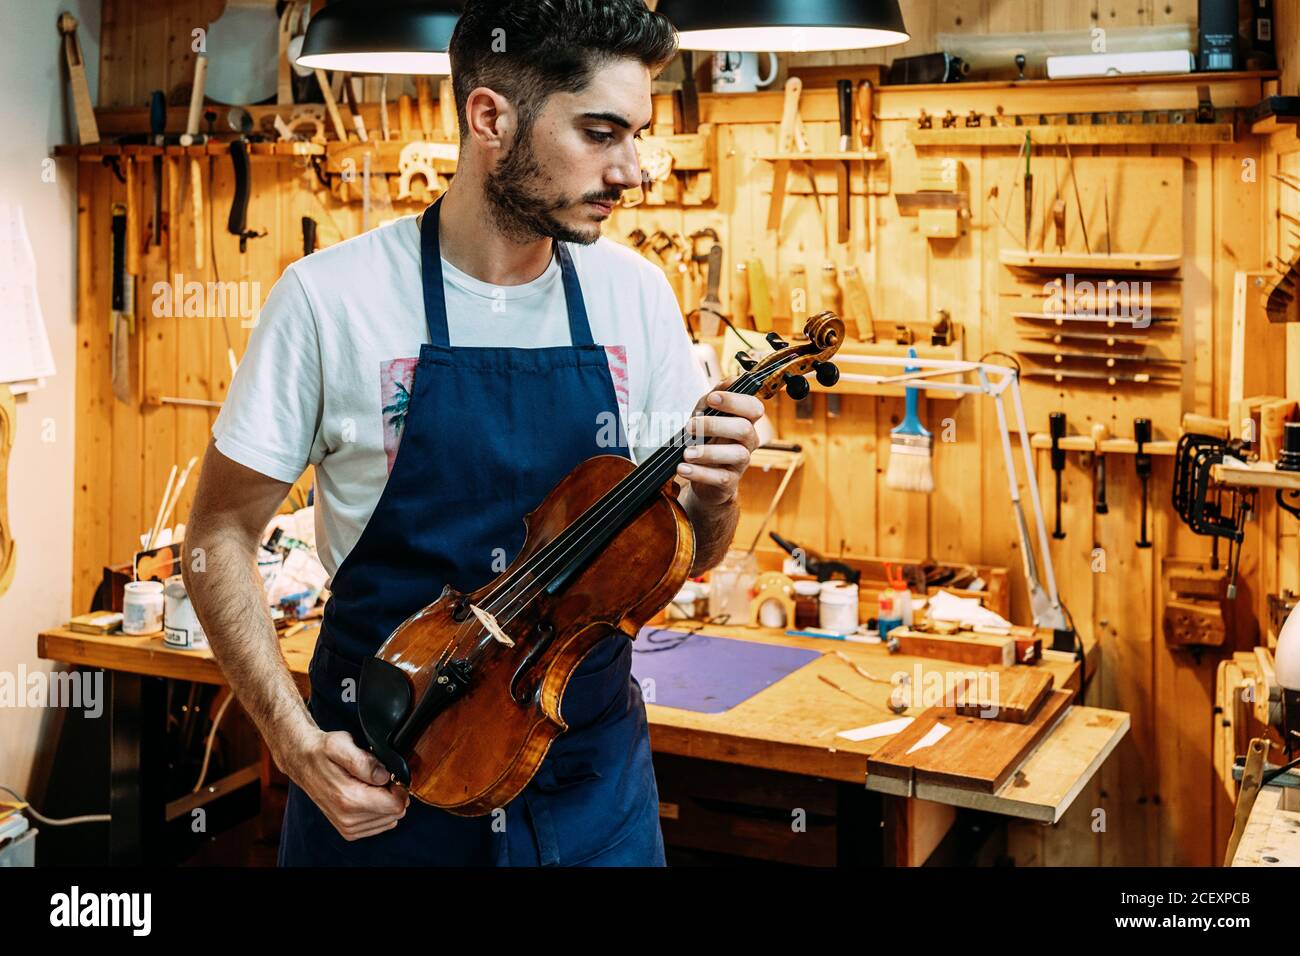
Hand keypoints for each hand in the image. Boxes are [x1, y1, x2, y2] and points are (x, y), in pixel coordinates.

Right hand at [280, 726, 408, 841]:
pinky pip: (379, 825)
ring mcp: (347, 827)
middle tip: (377, 776)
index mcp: (349, 799)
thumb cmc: (322, 751)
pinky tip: (368, 795)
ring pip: (389, 820)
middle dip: (393, 794)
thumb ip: (364, 762)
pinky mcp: (348, 830)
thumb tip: (385, 776)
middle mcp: (348, 819)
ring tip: (369, 785)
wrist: (302, 762)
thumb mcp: (341, 745)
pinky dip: (379, 811)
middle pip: (394, 813)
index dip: (400, 787)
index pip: (396, 805)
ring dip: (385, 802)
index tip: (391, 774)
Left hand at [677, 385, 763, 506]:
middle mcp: (748, 441)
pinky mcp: (729, 482)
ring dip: (709, 452)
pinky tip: (683, 468)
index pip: (754, 408)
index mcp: (745, 421)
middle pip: (744, 428)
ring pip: (736, 454)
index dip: (735, 401)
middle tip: (690, 426)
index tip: (712, 399)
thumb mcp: (706, 416)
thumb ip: (713, 398)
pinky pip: (720, 478)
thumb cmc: (706, 440)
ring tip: (687, 452)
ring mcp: (741, 463)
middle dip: (715, 424)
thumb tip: (729, 380)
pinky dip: (700, 473)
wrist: (702, 476)